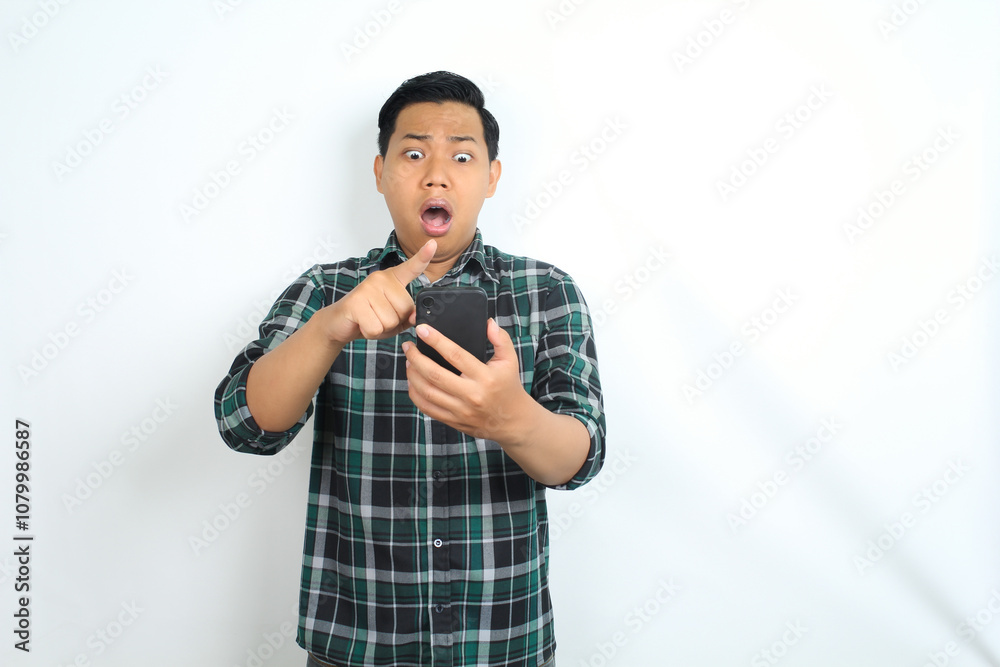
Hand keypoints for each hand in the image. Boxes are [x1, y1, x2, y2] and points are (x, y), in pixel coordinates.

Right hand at [322, 239, 434, 344]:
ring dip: (381, 328)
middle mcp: (380, 279)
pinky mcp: (356, 302)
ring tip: (369, 321)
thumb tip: (414, 316)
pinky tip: (362, 325)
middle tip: (378, 318)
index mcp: (392, 280)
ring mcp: (368, 288)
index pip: (411, 267)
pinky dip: (370, 333)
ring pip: (391, 320)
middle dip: (394, 322)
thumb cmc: (368, 318)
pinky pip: (376, 327)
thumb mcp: (394, 318)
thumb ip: (408, 315)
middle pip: (405, 309)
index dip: (423, 257)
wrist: (338, 323)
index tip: (433, 245)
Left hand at [402, 318, 530, 442]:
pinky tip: (412, 382)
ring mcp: (461, 410)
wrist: (513, 421)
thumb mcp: (510, 360)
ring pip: (427, 392)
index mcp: (485, 377)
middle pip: (435, 374)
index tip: (422, 330)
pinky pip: (427, 408)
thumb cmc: (508, 387)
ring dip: (412, 375)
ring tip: (408, 362)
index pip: (455, 355)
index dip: (436, 340)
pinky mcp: (454, 421)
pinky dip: (415, 394)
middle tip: (408, 346)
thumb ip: (500, 339)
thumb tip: (487, 322)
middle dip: (416, 358)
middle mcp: (471, 395)